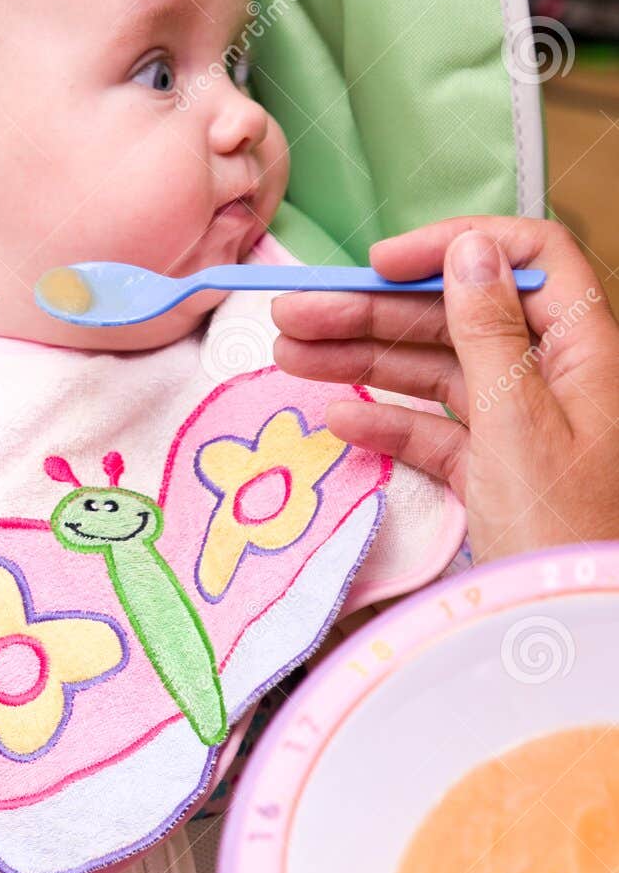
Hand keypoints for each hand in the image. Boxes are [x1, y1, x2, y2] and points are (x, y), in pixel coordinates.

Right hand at [272, 217, 618, 560]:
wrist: (569, 625)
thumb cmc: (564, 528)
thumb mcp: (519, 420)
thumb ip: (490, 332)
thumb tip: (470, 250)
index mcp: (582, 348)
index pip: (526, 259)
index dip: (453, 247)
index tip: (383, 262)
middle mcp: (552, 376)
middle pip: (460, 316)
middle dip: (374, 311)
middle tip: (296, 313)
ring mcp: (521, 424)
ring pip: (437, 371)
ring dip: (363, 360)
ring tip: (290, 356)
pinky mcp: (494, 471)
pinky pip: (435, 430)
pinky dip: (387, 422)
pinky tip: (338, 420)